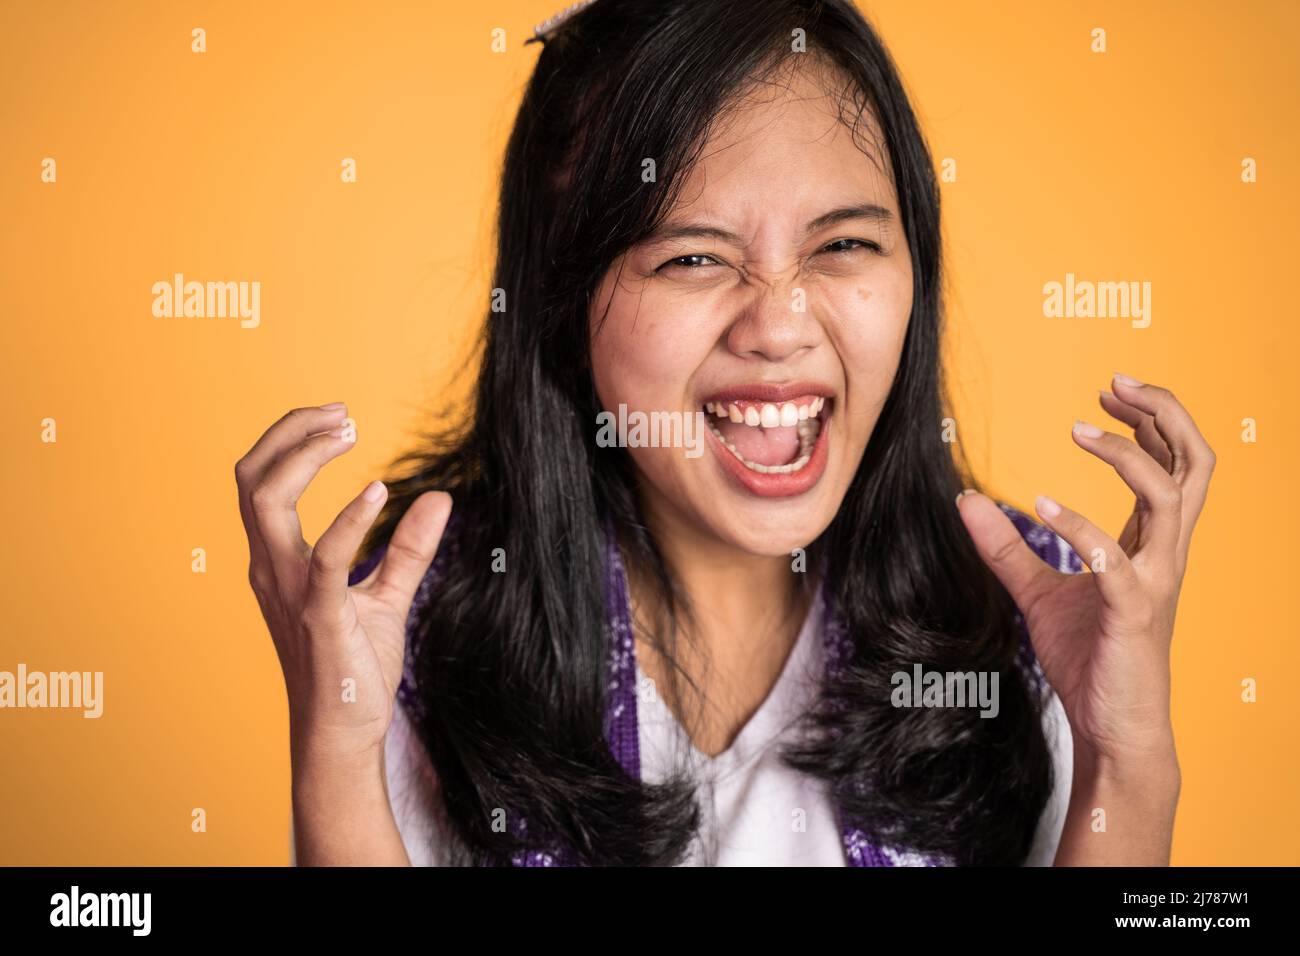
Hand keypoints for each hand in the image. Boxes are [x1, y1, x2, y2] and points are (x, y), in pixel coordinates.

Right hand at [235, 403, 451, 763]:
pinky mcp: (318, 617)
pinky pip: (322, 557)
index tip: (338, 418)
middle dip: (290, 432)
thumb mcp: (388, 597)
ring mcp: (289, 591)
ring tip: (348, 432)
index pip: (260, 479)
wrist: (345, 733)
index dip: (291, 439)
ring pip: (266, 502)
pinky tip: (378, 492)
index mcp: (278, 560)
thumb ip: (410, 548)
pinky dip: (347, 518)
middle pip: (252, 477)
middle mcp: (271, 569)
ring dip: (304, 456)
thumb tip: (439, 497)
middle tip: (342, 414)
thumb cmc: (356, 668)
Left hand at [956, 373, 1214, 777]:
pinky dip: (1083, 529)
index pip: (1174, 464)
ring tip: (1077, 432)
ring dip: (1125, 458)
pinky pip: (1117, 562)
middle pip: (1195, 466)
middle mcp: (1164, 555)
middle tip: (1115, 385)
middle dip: (1164, 414)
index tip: (1109, 392)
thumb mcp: (1037, 591)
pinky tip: (1042, 508)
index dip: (1151, 419)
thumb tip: (966, 501)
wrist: (1109, 726)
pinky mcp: (1132, 615)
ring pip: (1169, 499)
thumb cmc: (1089, 657)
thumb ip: (1007, 546)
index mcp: (1151, 544)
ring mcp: (1153, 583)